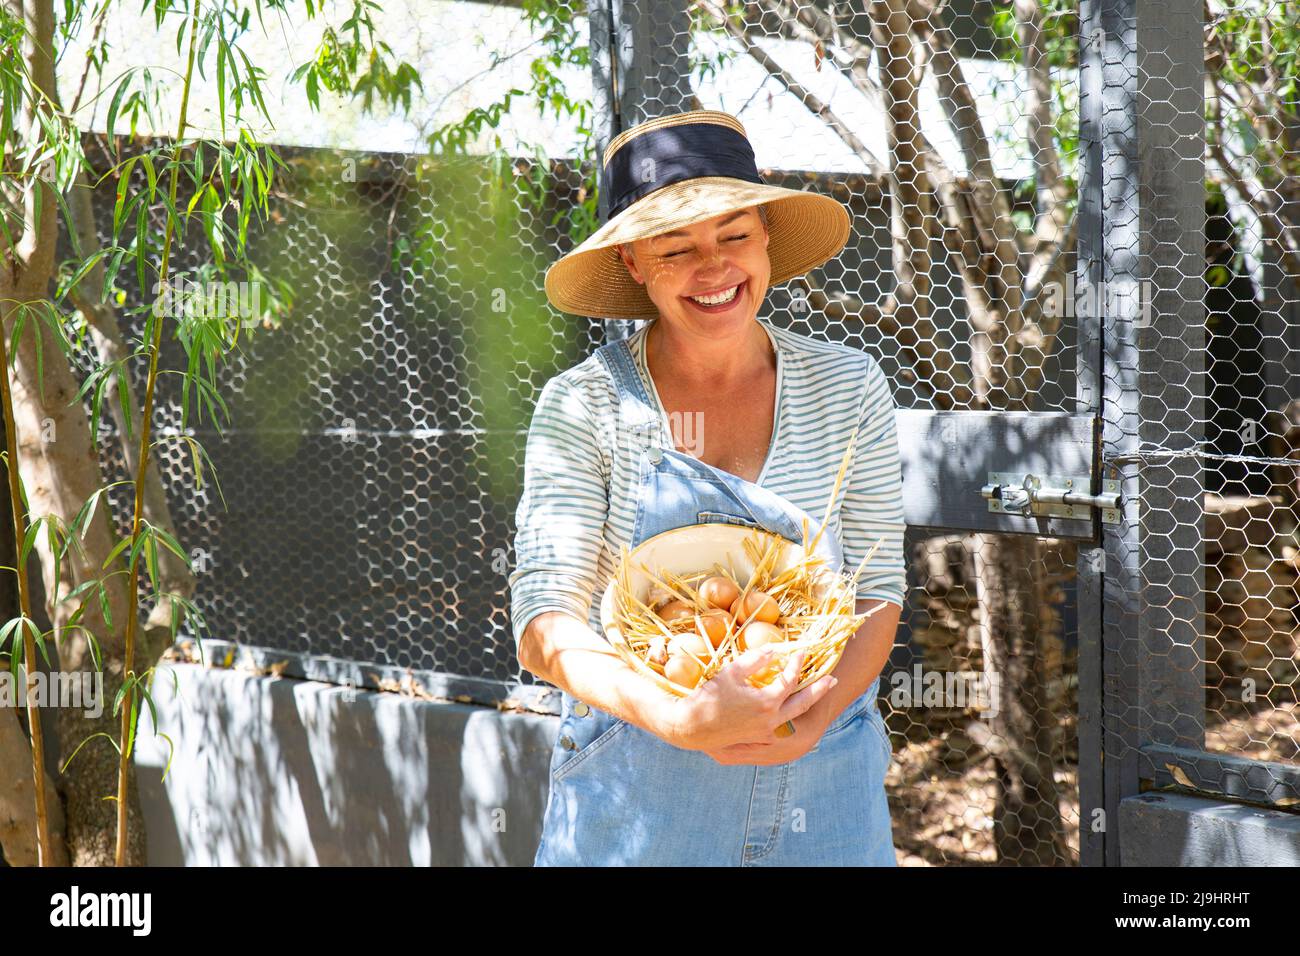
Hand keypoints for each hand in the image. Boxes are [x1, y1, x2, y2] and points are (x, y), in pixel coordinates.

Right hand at [659, 645, 838, 752]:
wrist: (692, 728)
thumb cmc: (709, 697)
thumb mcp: (731, 672)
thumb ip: (755, 659)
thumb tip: (774, 650)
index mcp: (766, 702)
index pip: (789, 679)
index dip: (796, 663)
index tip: (801, 651)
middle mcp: (771, 720)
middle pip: (803, 702)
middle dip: (819, 689)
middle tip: (833, 679)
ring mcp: (766, 732)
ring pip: (795, 716)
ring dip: (809, 703)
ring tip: (819, 693)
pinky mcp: (758, 738)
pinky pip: (782, 727)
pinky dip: (793, 717)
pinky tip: (794, 711)